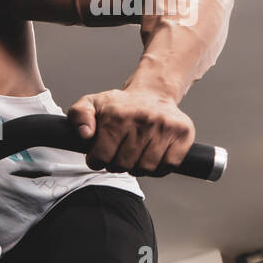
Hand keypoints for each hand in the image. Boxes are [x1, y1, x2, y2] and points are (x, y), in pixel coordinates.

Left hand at [66, 87, 195, 174]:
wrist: (153, 93)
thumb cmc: (119, 105)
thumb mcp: (91, 104)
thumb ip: (79, 116)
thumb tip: (85, 135)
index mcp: (117, 116)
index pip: (102, 156)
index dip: (97, 161)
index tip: (99, 156)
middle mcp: (143, 120)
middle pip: (123, 165)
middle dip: (116, 165)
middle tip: (118, 155)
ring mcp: (165, 127)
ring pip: (146, 168)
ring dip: (137, 168)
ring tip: (133, 156)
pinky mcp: (183, 134)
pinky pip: (168, 166)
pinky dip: (158, 168)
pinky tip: (151, 157)